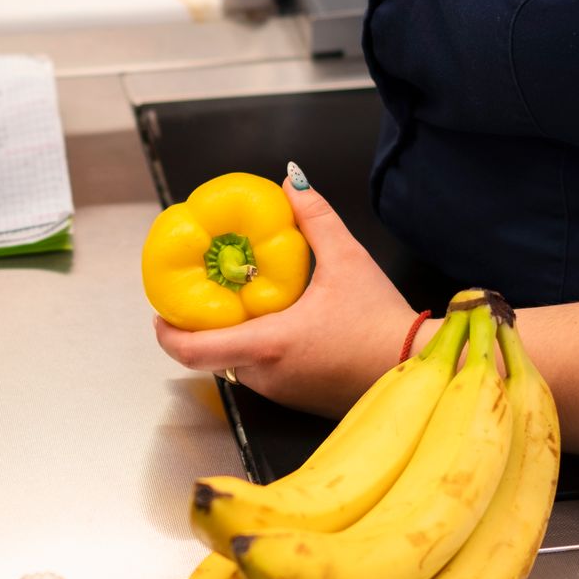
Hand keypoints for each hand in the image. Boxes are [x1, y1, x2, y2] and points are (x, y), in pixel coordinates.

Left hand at [153, 170, 421, 416]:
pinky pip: (263, 372)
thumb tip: (291, 180)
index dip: (167, 332)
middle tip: (207, 290)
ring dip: (236, 334)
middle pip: (214, 353)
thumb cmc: (382, 322)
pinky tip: (279, 321)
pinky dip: (260, 348)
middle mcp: (266, 376)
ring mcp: (280, 392)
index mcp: (268, 345)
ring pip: (239, 363)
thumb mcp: (347, 260)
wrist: (417, 369)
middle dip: (206, 323)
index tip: (161, 310)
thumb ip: (314, 218)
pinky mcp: (295, 398)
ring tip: (246, 299)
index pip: (192, 350)